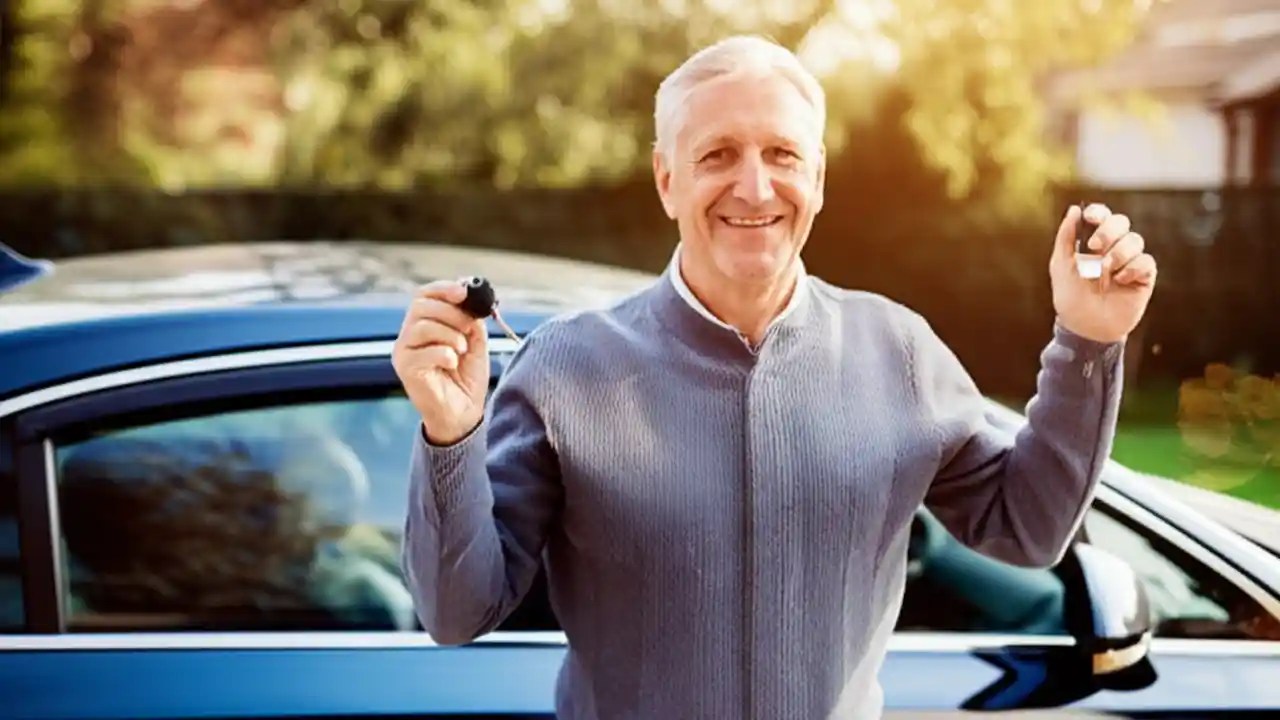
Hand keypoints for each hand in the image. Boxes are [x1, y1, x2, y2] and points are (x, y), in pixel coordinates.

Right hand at [392, 280, 489, 444]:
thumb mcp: (475, 343)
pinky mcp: (405, 370)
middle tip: (469, 328)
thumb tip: (472, 298)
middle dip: (451, 312)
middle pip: (421, 306)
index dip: (443, 289)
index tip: (464, 291)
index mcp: (424, 325)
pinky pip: (422, 352)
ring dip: (449, 334)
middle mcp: (409, 336)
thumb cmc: (466, 379)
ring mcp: (404, 352)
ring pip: (421, 326)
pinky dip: (444, 353)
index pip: (424, 295)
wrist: (463, 414)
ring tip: (462, 349)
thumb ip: (472, 319)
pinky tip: (452, 363)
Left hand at [1050, 203, 1156, 343]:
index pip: (1102, 216)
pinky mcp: (1144, 276)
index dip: (1099, 212)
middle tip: (1095, 247)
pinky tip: (1121, 281)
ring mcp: (1130, 261)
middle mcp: (1113, 248)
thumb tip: (1074, 209)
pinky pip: (1145, 261)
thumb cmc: (1071, 297)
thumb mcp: (1061, 265)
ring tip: (1105, 272)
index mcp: (1093, 242)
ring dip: (1118, 254)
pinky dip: (1132, 269)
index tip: (1090, 217)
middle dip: (1108, 231)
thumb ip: (1066, 237)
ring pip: (1135, 240)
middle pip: (1121, 222)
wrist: (1085, 326)